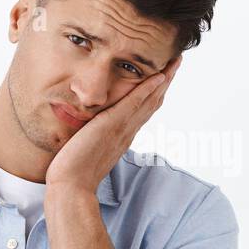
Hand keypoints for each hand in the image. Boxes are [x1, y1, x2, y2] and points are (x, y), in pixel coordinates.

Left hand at [44, 54, 181, 195]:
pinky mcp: (112, 125)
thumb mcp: (88, 151)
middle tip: (176, 62)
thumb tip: (88, 133)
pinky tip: (158, 75)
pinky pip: (134, 103)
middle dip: (166, 82)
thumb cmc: (74, 173)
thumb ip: (93, 140)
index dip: (154, 94)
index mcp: (122, 137)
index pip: (143, 111)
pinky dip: (147, 89)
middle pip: (153, 103)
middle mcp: (127, 132)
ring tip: (175, 62)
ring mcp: (122, 129)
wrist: (72, 186)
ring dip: (164, 80)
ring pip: (150, 100)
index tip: (162, 78)